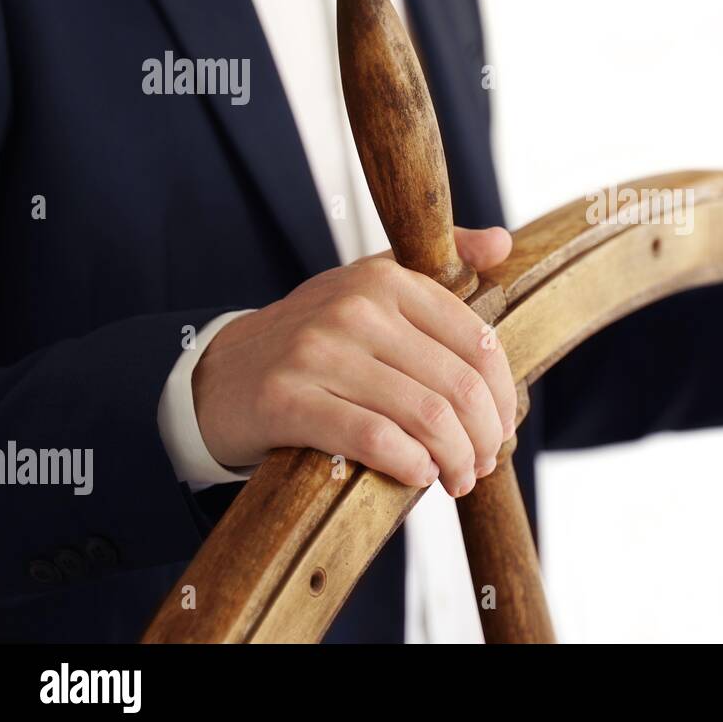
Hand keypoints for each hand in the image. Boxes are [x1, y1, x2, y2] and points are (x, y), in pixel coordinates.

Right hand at [191, 226, 515, 495]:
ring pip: (424, 414)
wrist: (220, 374)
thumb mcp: (370, 286)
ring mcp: (319, 352)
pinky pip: (374, 438)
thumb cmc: (314, 339)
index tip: (502, 428)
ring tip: (458, 478)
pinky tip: (419, 476)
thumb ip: (440, 261)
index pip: (477, 341)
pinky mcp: (288, 399)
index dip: (502, 395)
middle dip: (483, 435)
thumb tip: (502, 242)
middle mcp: (355, 308)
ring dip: (455, 458)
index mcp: (386, 279)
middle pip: (456, 383)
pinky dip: (410, 465)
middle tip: (483, 464)